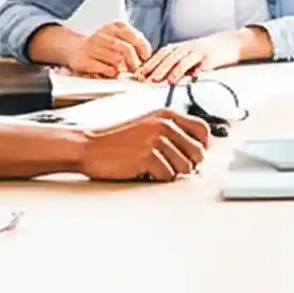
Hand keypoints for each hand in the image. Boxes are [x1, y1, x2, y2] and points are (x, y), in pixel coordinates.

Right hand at [67, 21, 152, 77]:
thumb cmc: (99, 45)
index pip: (131, 34)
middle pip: (126, 49)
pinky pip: (105, 70)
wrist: (72, 47)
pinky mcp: (83, 61)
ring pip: (117, 61)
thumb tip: (146, 54)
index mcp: (111, 27)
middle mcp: (101, 35)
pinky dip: (112, 73)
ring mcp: (91, 48)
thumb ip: (131, 41)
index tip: (145, 56)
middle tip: (136, 69)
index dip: (142, 47)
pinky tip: (110, 72)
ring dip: (122, 69)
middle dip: (134, 62)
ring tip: (120, 70)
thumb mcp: (115, 36)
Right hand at [80, 109, 210, 180]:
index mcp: (166, 115)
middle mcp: (164, 124)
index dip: (202, 145)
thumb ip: (171, 132)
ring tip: (155, 166)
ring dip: (172, 172)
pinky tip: (144, 170)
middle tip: (172, 165)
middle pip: (198, 152)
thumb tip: (197, 149)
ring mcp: (156, 140)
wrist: (91, 146)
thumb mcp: (148, 126)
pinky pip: (168, 176)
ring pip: (185, 167)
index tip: (193, 153)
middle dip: (188, 164)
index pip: (203, 129)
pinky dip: (157, 177)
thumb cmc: (118, 140)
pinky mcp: (148, 156)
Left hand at [135, 32, 242, 84]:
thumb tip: (157, 76)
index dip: (148, 63)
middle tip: (145, 79)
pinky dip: (194, 71)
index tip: (138, 74)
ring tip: (162, 81)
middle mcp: (187, 47)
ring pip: (182, 60)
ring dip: (171, 71)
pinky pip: (200, 64)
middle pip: (168, 57)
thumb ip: (174, 63)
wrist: (229, 43)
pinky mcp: (210, 57)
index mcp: (179, 47)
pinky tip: (189, 78)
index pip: (160, 54)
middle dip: (155, 68)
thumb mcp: (188, 54)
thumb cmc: (207, 52)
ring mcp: (199, 51)